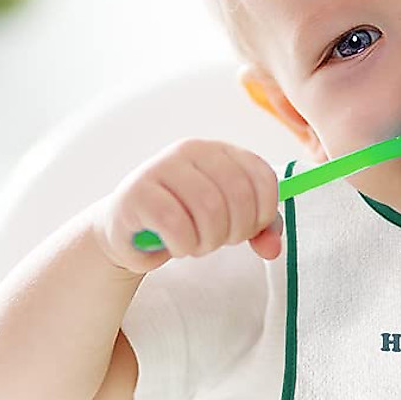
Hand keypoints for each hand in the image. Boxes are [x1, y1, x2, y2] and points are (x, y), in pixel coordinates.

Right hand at [92, 139, 281, 274]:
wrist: (128, 229)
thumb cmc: (183, 219)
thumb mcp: (227, 220)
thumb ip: (258, 230)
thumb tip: (272, 248)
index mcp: (220, 151)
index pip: (262, 177)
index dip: (263, 213)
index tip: (249, 231)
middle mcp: (192, 150)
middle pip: (238, 194)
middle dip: (236, 231)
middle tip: (219, 242)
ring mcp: (162, 167)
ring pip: (209, 208)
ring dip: (209, 240)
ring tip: (196, 245)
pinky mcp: (137, 192)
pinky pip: (175, 223)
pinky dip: (184, 245)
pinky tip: (177, 247)